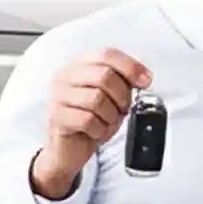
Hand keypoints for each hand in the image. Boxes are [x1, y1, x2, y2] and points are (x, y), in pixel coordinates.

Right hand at [32, 48, 150, 197]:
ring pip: (96, 99)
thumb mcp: (111, 98)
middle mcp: (66, 76)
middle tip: (122, 110)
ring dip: (110, 116)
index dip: (130, 66)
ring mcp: (58, 96)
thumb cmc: (91, 121)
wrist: (68, 149)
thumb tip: (143, 78)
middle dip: (122, 96)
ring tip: (106, 122)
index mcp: (80, 65)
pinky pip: (87, 120)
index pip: (107, 54)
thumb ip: (124, 84)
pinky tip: (96, 132)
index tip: (146, 81)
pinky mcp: (57, 117)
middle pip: (104, 76)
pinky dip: (99, 130)